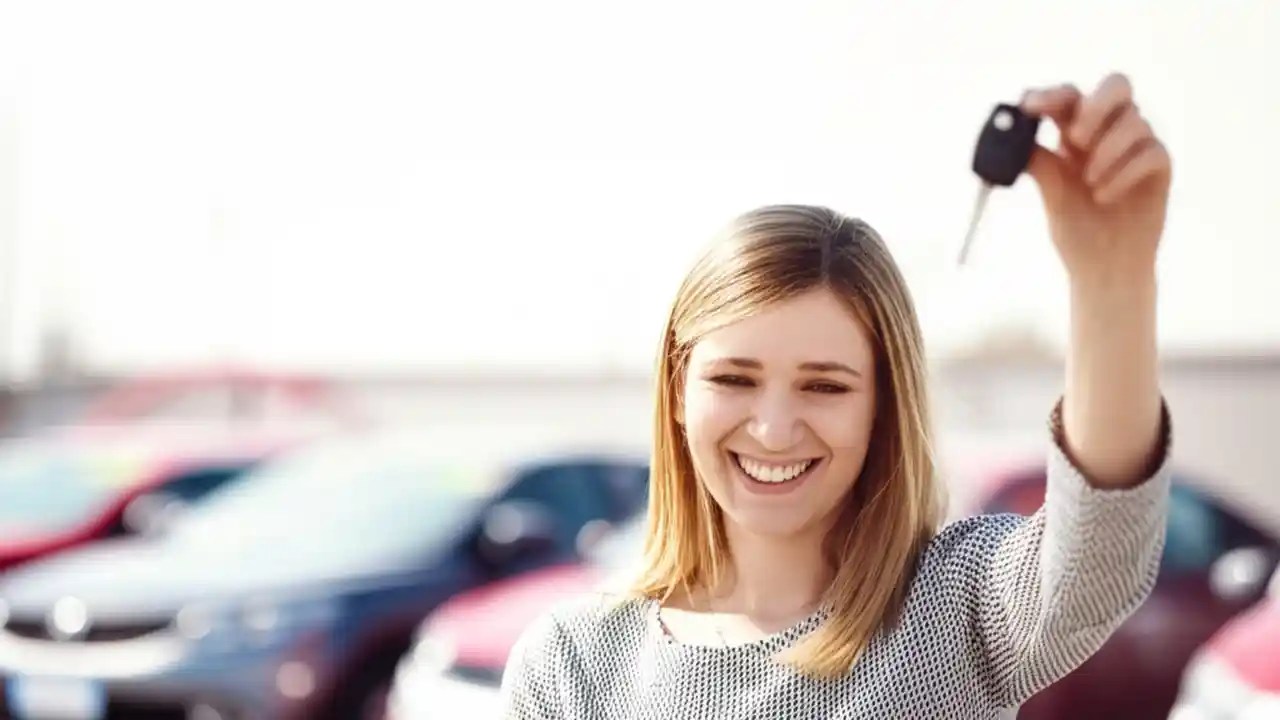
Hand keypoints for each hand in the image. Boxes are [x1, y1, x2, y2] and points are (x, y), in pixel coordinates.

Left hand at [1020, 73, 1171, 283]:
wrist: (1104, 267)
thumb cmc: (1076, 227)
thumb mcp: (1050, 193)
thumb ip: (1039, 162)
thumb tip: (1016, 131)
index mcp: (1075, 132)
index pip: (1069, 96)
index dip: (1051, 94)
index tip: (1031, 106)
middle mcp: (1108, 132)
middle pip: (1117, 85)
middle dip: (1096, 106)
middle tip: (1075, 139)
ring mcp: (1137, 146)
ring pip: (1133, 121)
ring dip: (1107, 152)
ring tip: (1090, 184)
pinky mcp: (1159, 167)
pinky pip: (1150, 151)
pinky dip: (1124, 173)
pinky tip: (1104, 196)